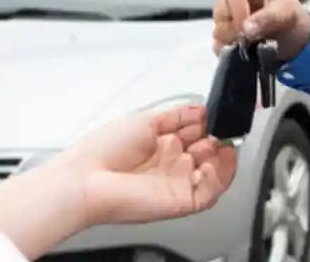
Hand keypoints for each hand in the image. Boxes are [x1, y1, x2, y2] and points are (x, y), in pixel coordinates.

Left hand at [56, 105, 237, 225]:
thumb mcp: (145, 121)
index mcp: (162, 146)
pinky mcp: (181, 201)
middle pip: (209, 153)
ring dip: (223, 158)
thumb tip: (200, 109)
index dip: (209, 124)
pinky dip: (219, 178)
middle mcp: (171, 165)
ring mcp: (177, 184)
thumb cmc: (103, 151)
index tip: (215, 115)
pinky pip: (210, 193)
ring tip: (219, 144)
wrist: (86, 180)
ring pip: (214, 174)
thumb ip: (176, 114)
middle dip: (217, 138)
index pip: (197, 135)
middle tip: (217, 129)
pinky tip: (214, 163)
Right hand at [214, 0, 309, 60]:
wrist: (292, 35)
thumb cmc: (290, 15)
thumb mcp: (288, 13)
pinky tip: (246, 50)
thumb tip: (246, 29)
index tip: (247, 30)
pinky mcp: (222, 29)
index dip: (238, 9)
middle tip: (253, 40)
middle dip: (237, 29)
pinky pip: (217, 42)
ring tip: (254, 43)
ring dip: (235, 40)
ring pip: (218, 28)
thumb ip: (269, 18)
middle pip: (221, 10)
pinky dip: (231, 49)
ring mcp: (224, 10)